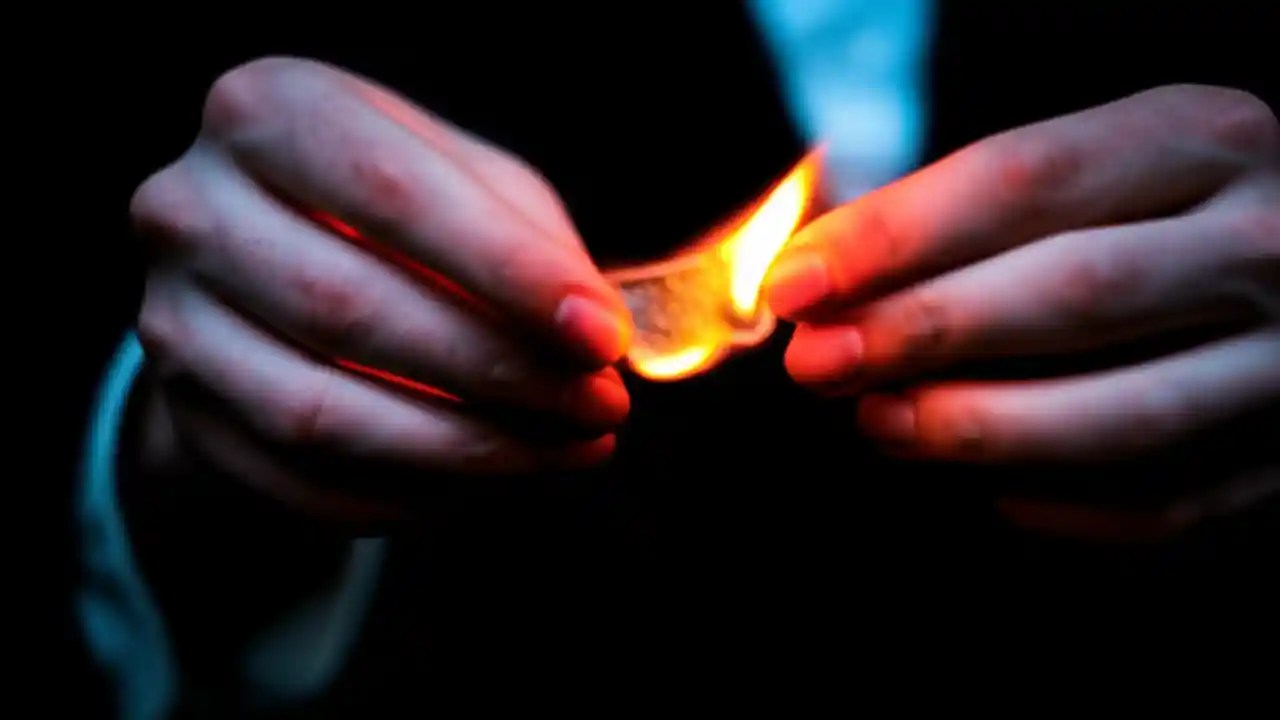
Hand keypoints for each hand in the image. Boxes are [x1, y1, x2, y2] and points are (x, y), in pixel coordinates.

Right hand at [129, 57, 632, 523]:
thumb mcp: (474, 188)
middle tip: (600, 407)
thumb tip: (596, 339)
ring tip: (563, 450)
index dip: (508, 271)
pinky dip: (408, 495)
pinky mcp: (181, 414)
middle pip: (350, 307)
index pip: (392, 191)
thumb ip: (534, 246)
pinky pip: (297, 480)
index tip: (601, 337)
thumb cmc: (403, 211)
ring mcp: (169, 317)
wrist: (274, 265)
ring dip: (464, 448)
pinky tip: (487, 478)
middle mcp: (190, 206)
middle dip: (499, 373)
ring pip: (317, 412)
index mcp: (270, 110)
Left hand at [764, 85, 1278, 537]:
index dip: (894, 236)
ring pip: (1119, 416)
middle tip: (818, 362)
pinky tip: (984, 484)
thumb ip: (965, 204)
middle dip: (920, 332)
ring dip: (974, 428)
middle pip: (1070, 292)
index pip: (1024, 178)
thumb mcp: (1092, 162)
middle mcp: (1262, 239)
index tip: (798, 282)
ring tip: (879, 422)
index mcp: (1202, 137)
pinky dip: (1056, 502)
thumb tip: (819, 267)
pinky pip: (1162, 499)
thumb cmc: (1158, 209)